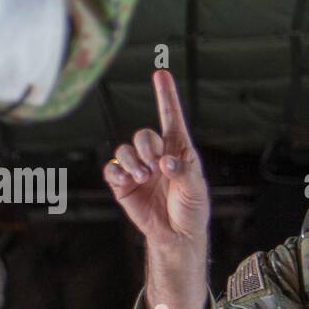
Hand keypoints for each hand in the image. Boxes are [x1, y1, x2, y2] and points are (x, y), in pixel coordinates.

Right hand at [104, 70, 209, 254]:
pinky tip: (127, 179)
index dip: (166, 95)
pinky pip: (112, 170)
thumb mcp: (196, 189)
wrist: (176, 235)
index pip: (171, 117)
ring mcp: (138, 169)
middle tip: (156, 167)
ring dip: (133, 161)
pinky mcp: (123, 185)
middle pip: (143, 135)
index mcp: (178, 150)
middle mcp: (156, 155)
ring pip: (125, 150)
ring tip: (144, 176)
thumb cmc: (191, 208)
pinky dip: (117, 172)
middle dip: (147, 147)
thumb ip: (182, 172)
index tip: (160, 74)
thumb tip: (165, 162)